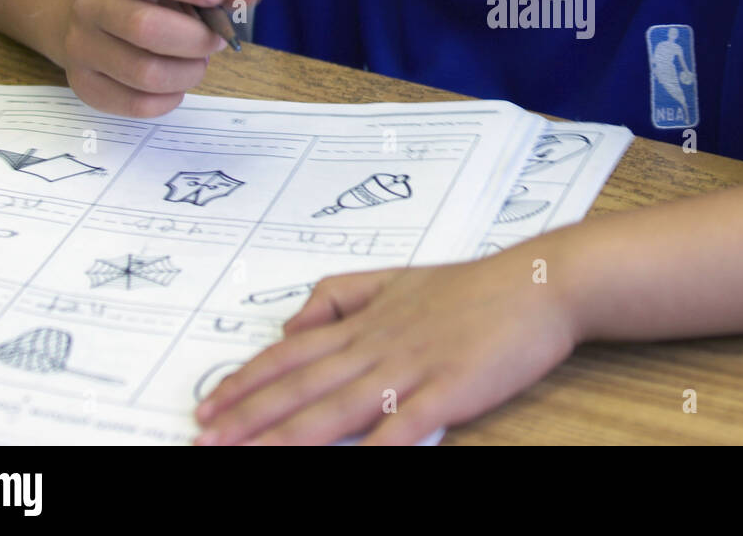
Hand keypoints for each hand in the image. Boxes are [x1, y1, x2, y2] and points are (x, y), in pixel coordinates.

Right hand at [54, 0, 262, 116]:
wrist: (92, 17)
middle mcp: (89, 4)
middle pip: (144, 27)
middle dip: (196, 39)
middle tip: (215, 41)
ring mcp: (81, 47)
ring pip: (145, 72)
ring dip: (188, 72)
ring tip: (195, 61)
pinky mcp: (85, 85)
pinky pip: (137, 104)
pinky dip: (170, 98)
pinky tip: (175, 82)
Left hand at [192, 250, 579, 444]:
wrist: (540, 283)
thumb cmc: (473, 286)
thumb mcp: (397, 277)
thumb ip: (342, 296)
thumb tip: (293, 323)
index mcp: (365, 321)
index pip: (291, 355)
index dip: (245, 382)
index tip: (206, 406)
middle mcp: (378, 345)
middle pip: (300, 386)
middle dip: (247, 417)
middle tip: (203, 440)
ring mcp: (413, 368)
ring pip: (336, 409)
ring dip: (285, 436)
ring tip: (245, 457)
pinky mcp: (450, 390)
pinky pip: (402, 426)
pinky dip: (373, 447)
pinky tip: (348, 464)